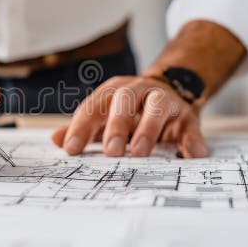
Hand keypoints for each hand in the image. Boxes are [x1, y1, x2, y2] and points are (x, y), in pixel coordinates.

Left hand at [51, 76, 208, 157]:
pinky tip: (192, 155)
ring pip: (156, 108)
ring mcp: (164, 101)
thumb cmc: (129, 111)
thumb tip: (55, 139)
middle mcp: (138, 91)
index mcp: (113, 92)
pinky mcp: (187, 116)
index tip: (71, 150)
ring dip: (149, 129)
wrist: (168, 92)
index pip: (93, 107)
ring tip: (141, 152)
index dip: (81, 128)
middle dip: (116, 125)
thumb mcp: (104, 116)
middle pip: (124, 101)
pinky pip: (191, 127)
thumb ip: (83, 128)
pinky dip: (192, 141)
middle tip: (110, 151)